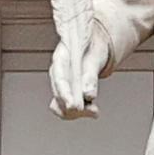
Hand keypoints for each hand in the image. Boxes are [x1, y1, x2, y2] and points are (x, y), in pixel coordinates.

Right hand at [46, 0, 107, 119]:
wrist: (95, 42)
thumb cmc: (95, 44)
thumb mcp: (96, 55)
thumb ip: (91, 75)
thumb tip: (88, 95)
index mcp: (61, 57)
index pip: (59, 77)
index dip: (64, 93)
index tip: (73, 106)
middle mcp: (58, 72)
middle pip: (59, 95)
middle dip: (75, 107)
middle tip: (94, 112)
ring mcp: (61, 83)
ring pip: (63, 105)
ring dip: (79, 112)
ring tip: (95, 111)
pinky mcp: (67, 91)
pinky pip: (68, 107)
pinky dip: (80, 112)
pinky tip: (93, 111)